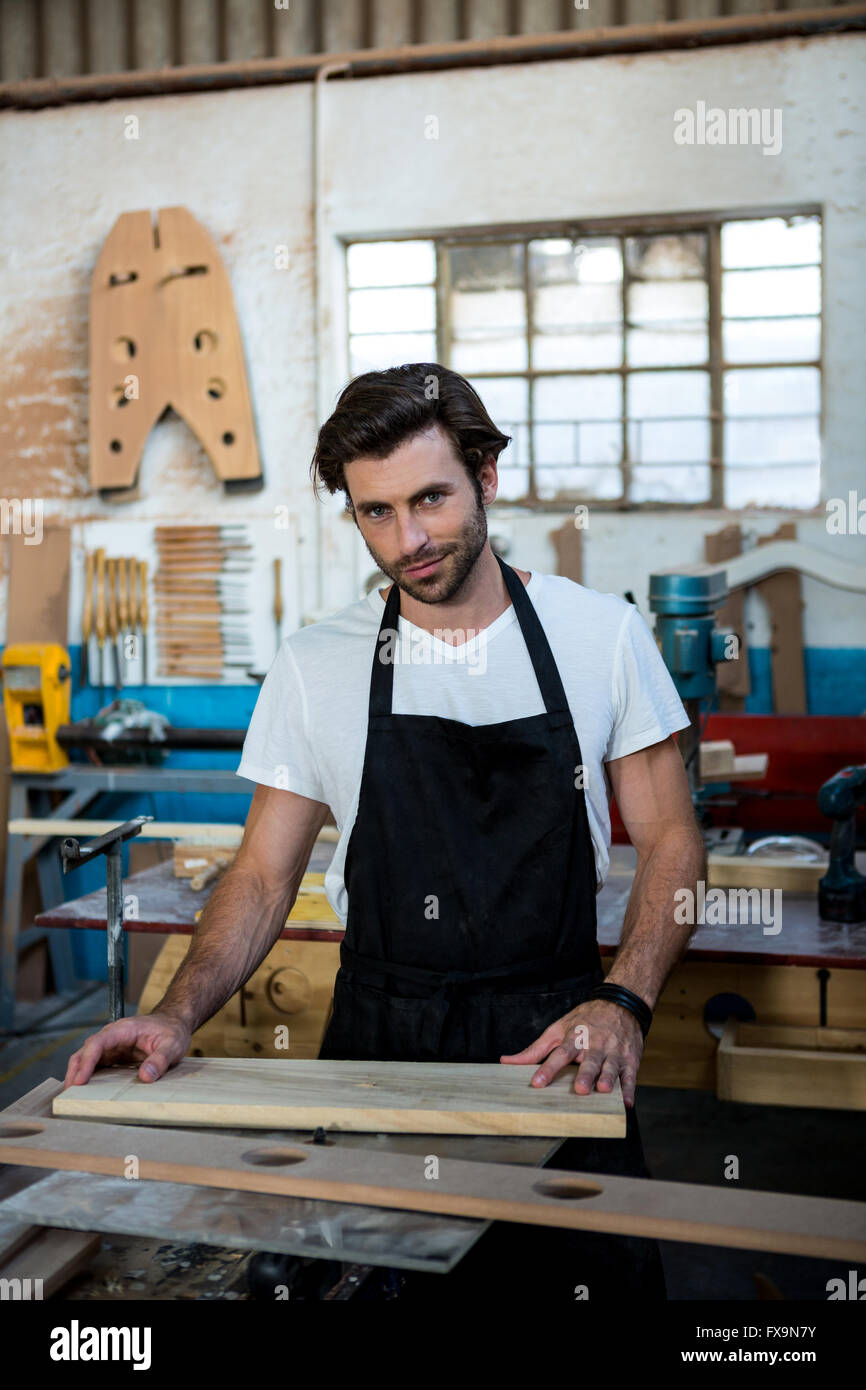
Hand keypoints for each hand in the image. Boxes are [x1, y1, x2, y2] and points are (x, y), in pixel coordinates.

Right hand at [63, 1013, 191, 1087]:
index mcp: (123, 1030)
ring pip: (86, 1059)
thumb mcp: (172, 1045)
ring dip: (77, 1075)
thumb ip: (160, 1060)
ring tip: (73, 1097)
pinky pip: (95, 1066)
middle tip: (70, 1095)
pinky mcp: (113, 1056)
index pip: (97, 1043)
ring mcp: (111, 1047)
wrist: (173, 1024)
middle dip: (75, 1072)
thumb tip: (145, 1077)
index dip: (86, 1062)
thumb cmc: (172, 1031)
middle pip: (85, 1052)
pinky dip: (87, 1078)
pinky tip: (85, 1092)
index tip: (80, 1081)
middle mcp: (112, 1036)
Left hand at [500, 998, 644, 1107]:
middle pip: (589, 1061)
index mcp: (574, 1038)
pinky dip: (629, 1089)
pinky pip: (630, 1075)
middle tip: (580, 1089)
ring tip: (604, 1090)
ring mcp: (614, 1052)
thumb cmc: (585, 1020)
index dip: (548, 1069)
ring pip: (611, 1067)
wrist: (621, 1004)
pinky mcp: (630, 1059)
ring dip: (608, 1079)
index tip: (537, 1083)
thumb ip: (534, 1050)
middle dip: (586, 1074)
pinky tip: (626, 1103)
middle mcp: (595, 1045)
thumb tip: (507, 1061)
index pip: (559, 1054)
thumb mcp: (558, 1029)